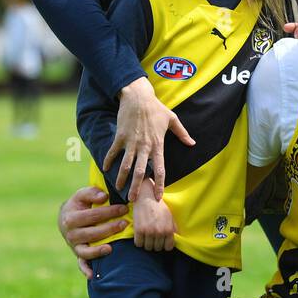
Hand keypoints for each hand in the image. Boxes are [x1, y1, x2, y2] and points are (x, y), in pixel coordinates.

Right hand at [59, 186, 127, 276]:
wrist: (66, 218)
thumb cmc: (79, 205)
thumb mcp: (82, 195)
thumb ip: (92, 193)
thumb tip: (104, 197)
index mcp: (71, 218)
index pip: (92, 216)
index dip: (109, 212)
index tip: (124, 208)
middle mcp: (70, 234)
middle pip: (91, 234)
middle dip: (109, 229)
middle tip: (125, 223)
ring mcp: (74, 246)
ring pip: (86, 251)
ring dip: (98, 251)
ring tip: (111, 248)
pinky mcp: (78, 254)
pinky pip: (81, 264)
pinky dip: (85, 270)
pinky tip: (93, 275)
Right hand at [105, 78, 194, 203]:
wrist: (138, 96)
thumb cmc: (156, 108)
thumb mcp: (172, 119)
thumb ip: (182, 133)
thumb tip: (192, 143)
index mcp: (158, 145)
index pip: (160, 169)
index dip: (159, 184)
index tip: (158, 197)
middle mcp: (144, 146)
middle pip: (140, 171)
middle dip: (136, 187)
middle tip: (133, 200)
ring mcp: (131, 142)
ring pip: (125, 164)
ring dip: (121, 178)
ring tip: (118, 189)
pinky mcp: (120, 136)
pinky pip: (113, 151)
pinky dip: (108, 160)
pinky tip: (105, 169)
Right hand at [132, 180, 175, 251]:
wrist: (147, 196)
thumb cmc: (159, 206)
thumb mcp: (170, 216)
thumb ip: (173, 228)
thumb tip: (177, 238)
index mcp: (168, 229)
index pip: (168, 247)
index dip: (164, 245)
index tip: (161, 241)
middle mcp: (159, 232)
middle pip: (157, 248)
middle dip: (155, 244)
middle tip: (152, 237)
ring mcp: (149, 232)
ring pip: (147, 247)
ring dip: (146, 243)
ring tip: (146, 236)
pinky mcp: (138, 230)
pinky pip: (138, 243)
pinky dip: (139, 241)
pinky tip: (140, 235)